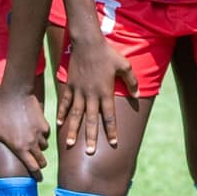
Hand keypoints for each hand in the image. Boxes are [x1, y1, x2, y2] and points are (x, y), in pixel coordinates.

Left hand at [0, 90, 51, 175]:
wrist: (15, 95)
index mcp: (20, 148)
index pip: (33, 168)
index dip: (36, 176)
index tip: (37, 180)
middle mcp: (33, 143)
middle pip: (42, 161)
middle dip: (39, 164)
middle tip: (36, 166)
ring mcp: (41, 134)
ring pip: (44, 147)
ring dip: (39, 149)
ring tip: (31, 146)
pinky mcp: (45, 125)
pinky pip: (45, 135)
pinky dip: (41, 136)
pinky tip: (33, 131)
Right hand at [60, 32, 135, 155]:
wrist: (88, 43)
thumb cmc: (108, 54)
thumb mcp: (125, 66)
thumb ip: (131, 82)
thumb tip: (138, 96)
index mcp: (105, 92)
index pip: (110, 116)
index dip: (112, 131)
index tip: (113, 143)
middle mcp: (91, 95)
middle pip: (92, 120)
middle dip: (91, 137)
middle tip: (90, 152)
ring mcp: (79, 91)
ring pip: (75, 115)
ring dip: (73, 130)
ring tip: (70, 144)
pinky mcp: (69, 86)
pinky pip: (65, 103)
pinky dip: (61, 114)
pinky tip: (59, 125)